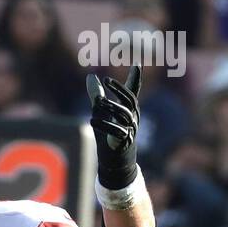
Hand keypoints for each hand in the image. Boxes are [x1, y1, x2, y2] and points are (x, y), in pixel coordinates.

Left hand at [86, 65, 140, 190]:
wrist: (115, 162)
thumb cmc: (109, 135)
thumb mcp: (101, 112)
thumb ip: (97, 95)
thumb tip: (90, 76)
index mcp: (129, 110)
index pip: (133, 92)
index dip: (135, 79)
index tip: (136, 64)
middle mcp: (133, 118)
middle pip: (129, 100)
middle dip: (119, 89)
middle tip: (106, 81)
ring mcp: (130, 130)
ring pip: (124, 114)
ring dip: (110, 107)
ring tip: (97, 103)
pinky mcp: (124, 142)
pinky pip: (117, 131)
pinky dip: (105, 125)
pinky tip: (92, 120)